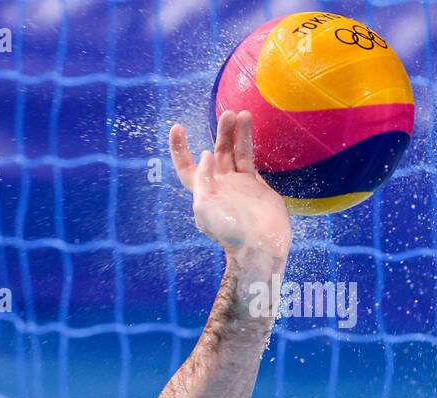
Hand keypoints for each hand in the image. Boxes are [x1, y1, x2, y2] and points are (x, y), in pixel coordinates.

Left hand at [170, 111, 290, 273]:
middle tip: (226, 113)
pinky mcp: (254, 185)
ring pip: (234, 152)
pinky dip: (247, 142)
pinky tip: (248, 126)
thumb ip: (203, 181)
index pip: (186, 166)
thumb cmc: (229, 231)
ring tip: (240, 114)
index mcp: (201, 192)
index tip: (177, 127)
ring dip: (235, 133)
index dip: (179, 148)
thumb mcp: (206, 208)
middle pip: (215, 153)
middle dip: (220, 134)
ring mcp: (237, 184)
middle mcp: (218, 185)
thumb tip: (206, 155)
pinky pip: (248, 158)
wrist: (259, 244)